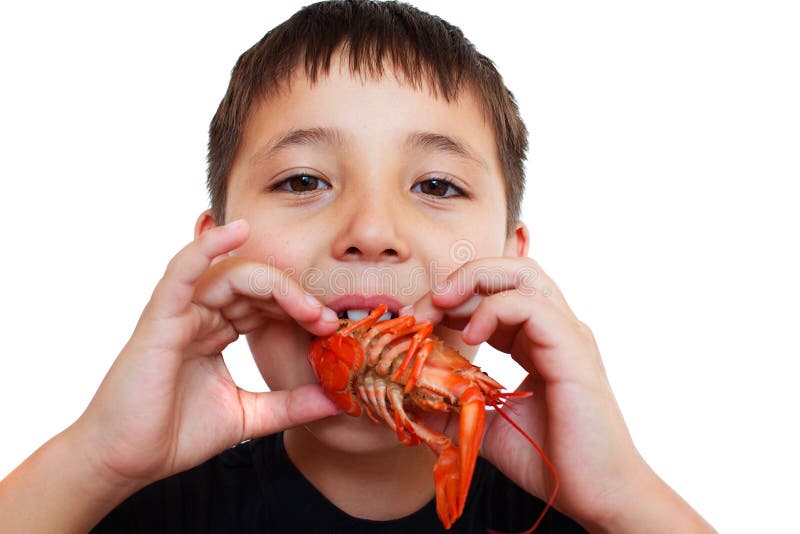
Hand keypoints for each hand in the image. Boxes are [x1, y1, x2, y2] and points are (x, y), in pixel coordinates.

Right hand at [73, 219, 340, 493]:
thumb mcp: (248, 416)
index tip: (332, 330)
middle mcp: (202, 315)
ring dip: (276, 284)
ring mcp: (181, 313)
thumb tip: (338, 399)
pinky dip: (208, 246)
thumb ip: (290, 405)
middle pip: (257, 286)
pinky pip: (184, 270)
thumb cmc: (174, 435)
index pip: (268, 304)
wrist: (125, 462)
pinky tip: (238, 230)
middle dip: (297, 298)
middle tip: (327, 320)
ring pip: (233, 275)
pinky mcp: (160, 317)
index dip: (302, 310)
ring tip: (307, 306)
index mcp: (219, 331)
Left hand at [408, 257, 657, 528]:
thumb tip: (408, 402)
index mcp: (535, 341)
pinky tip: (471, 333)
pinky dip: (494, 308)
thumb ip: (450, 409)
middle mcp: (553, 329)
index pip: (491, 296)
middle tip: (420, 309)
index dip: (450, 300)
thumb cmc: (550, 460)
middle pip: (506, 272)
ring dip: (471, 281)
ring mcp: (566, 334)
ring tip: (438, 305)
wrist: (596, 494)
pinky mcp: (573, 348)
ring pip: (521, 274)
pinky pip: (531, 304)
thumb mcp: (484, 427)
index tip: (416, 321)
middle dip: (456, 281)